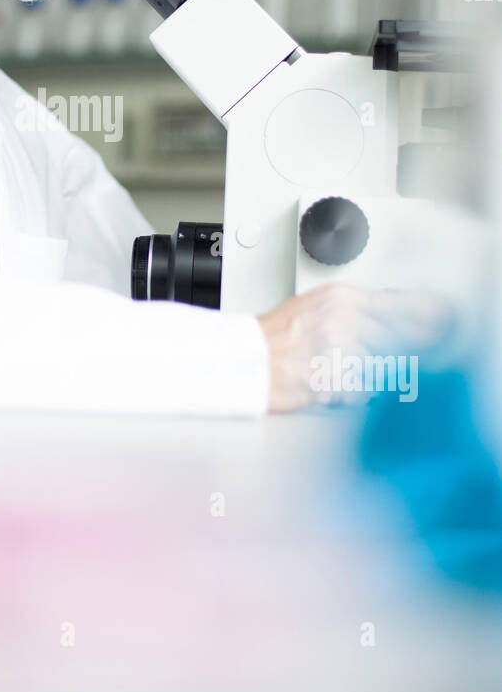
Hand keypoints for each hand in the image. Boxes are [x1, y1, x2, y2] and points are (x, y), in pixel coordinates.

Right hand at [257, 283, 453, 413]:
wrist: (246, 362)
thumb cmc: (275, 338)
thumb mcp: (318, 306)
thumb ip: (358, 310)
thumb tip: (394, 319)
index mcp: (342, 297)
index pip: (402, 304)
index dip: (428, 315)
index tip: (444, 321)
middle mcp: (345, 318)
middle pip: (401, 337)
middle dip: (406, 351)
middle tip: (393, 358)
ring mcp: (341, 348)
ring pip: (385, 366)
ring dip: (375, 376)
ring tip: (347, 373)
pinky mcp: (336, 378)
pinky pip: (366, 391)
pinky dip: (356, 394)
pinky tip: (336, 386)